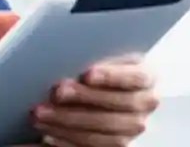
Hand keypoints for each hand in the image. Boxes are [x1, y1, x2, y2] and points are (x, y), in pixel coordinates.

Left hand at [29, 56, 158, 145]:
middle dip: (84, 99)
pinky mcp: (116, 145)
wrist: (106, 86)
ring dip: (69, 122)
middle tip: (57, 92)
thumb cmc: (102, 65)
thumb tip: (73, 54)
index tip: (87, 73)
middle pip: (118, 105)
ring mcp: (132, 128)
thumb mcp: (105, 53)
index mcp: (147, 77)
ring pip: (104, 131)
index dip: (112, 77)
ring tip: (43, 114)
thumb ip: (96, 53)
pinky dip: (67, 142)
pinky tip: (48, 134)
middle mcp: (144, 104)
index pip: (135, 77)